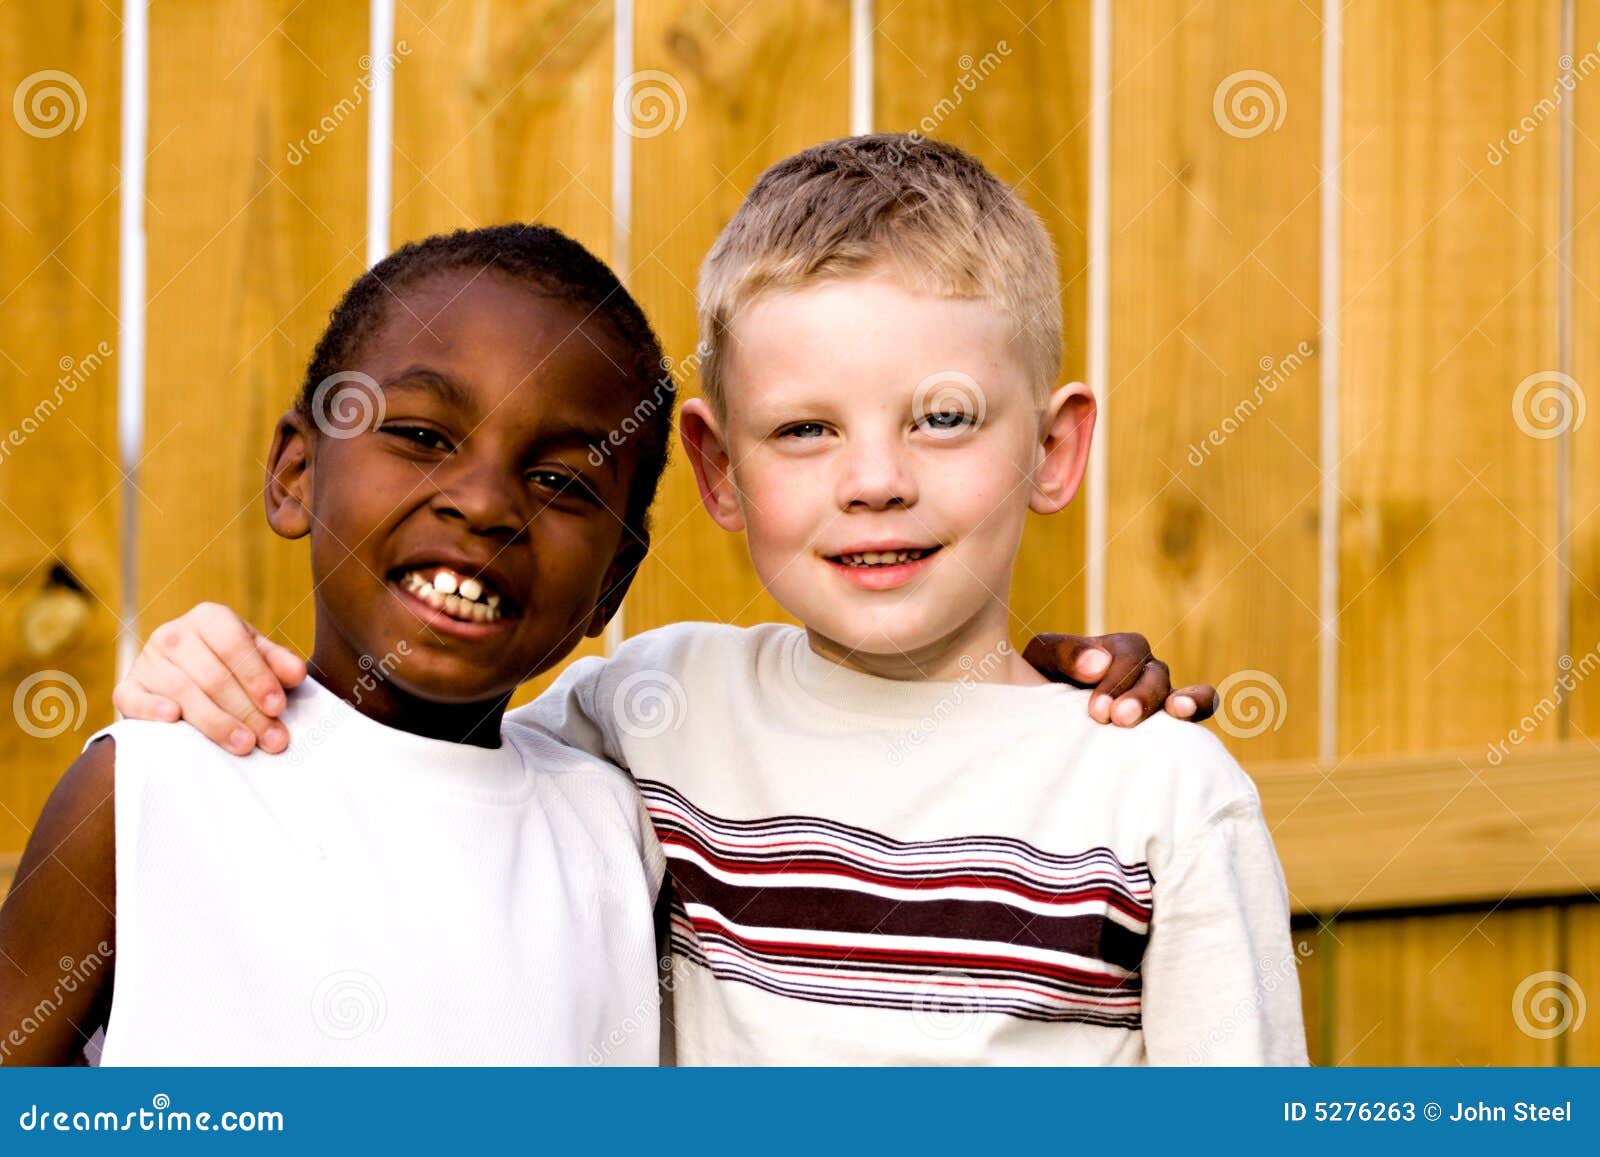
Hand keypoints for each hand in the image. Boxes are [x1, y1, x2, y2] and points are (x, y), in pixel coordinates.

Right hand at [111, 602, 306, 754]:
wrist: (185, 674)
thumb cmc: (232, 666)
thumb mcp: (258, 657)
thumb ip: (278, 663)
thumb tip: (296, 674)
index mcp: (210, 618)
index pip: (234, 646)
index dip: (257, 677)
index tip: (278, 707)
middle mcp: (174, 634)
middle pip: (213, 676)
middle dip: (247, 711)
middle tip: (271, 739)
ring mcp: (147, 660)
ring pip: (182, 691)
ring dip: (216, 722)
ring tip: (244, 745)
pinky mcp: (127, 687)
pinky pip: (133, 698)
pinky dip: (151, 708)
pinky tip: (173, 719)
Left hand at [1022, 632, 1216, 726]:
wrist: (1044, 717)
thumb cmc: (1040, 680)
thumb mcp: (1042, 658)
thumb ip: (1066, 654)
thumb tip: (1098, 664)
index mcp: (1117, 648)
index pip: (1128, 654)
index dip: (1115, 680)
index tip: (1097, 711)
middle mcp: (1143, 668)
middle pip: (1153, 674)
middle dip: (1137, 697)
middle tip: (1118, 719)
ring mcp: (1160, 693)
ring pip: (1176, 691)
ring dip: (1171, 702)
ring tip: (1171, 712)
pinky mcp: (1170, 721)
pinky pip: (1200, 704)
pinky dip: (1198, 703)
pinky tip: (1186, 712)